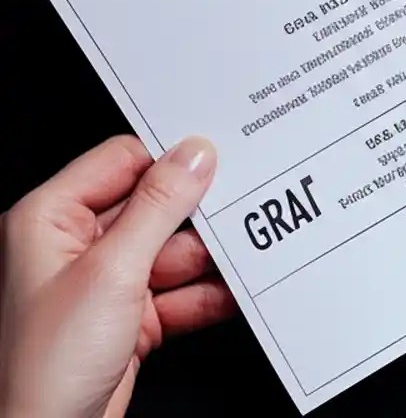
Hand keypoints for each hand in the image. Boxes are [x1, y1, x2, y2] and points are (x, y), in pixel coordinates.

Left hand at [0, 135, 235, 417]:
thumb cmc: (44, 366)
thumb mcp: (111, 271)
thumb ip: (157, 208)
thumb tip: (191, 156)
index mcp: (49, 219)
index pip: (120, 162)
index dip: (169, 160)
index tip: (218, 159)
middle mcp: (74, 248)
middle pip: (153, 209)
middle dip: (197, 218)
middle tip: (240, 211)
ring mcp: (103, 286)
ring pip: (172, 253)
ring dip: (208, 261)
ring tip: (244, 256)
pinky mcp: (129, 320)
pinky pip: (179, 294)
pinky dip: (207, 295)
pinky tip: (233, 292)